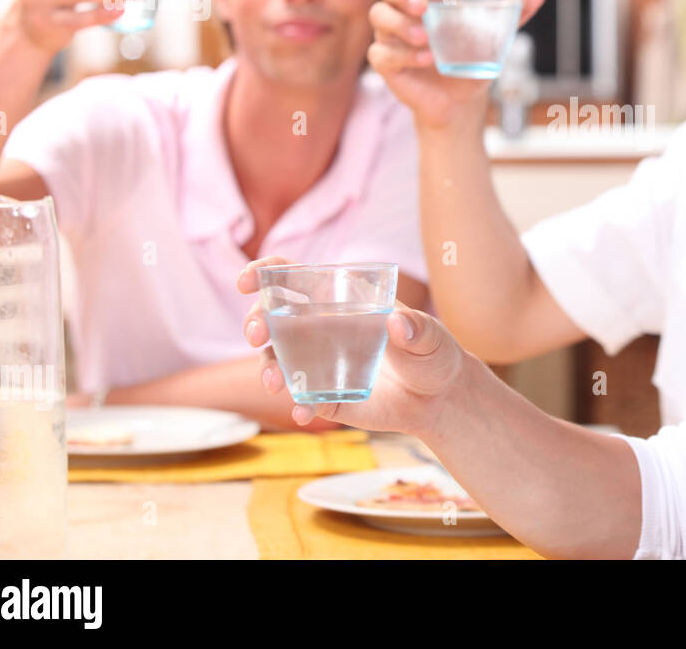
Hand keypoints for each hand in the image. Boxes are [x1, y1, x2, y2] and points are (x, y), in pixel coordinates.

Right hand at [237, 256, 467, 432]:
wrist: (439, 398)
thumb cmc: (433, 354)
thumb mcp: (431, 337)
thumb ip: (417, 328)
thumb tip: (397, 324)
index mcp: (341, 300)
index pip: (294, 278)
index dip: (265, 274)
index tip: (247, 282)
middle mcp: (321, 329)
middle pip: (273, 317)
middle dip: (255, 321)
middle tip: (256, 335)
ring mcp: (318, 363)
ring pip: (276, 359)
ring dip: (267, 368)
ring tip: (277, 382)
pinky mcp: (324, 395)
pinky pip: (301, 399)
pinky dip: (298, 405)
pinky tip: (303, 413)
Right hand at [367, 0, 545, 128]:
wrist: (462, 100)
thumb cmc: (471, 58)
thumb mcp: (495, 35)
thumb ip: (514, 12)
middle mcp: (402, 12)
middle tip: (424, 7)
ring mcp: (391, 37)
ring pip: (378, 17)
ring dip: (400, 25)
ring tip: (426, 39)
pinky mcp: (387, 64)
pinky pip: (381, 53)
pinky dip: (402, 54)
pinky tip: (425, 59)